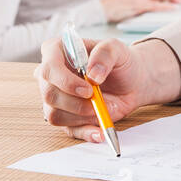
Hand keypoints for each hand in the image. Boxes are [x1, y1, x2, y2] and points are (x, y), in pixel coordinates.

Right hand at [34, 36, 180, 141]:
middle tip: (98, 101)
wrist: (132, 81)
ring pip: (55, 114)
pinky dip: (86, 132)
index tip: (88, 89)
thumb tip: (92, 75)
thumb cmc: (119, 61)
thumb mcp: (116, 48)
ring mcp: (57, 98)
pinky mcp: (67, 116)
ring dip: (83, 115)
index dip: (65, 82)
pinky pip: (68, 130)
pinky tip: (100, 131)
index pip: (49, 68)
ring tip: (104, 107)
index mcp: (57, 51)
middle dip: (75, 102)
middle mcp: (52, 76)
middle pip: (49, 94)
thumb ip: (105, 54)